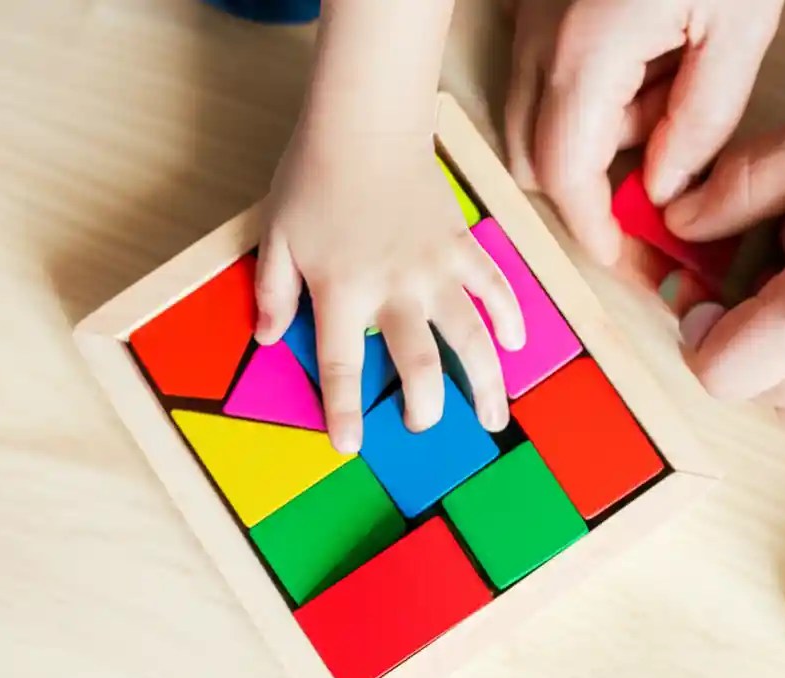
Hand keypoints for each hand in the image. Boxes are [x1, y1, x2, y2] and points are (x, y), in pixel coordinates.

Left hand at [256, 130, 524, 453]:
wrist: (364, 125)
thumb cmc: (313, 178)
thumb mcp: (275, 237)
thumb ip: (273, 293)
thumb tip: (268, 339)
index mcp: (342, 293)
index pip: (343, 367)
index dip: (344, 412)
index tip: (348, 446)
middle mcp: (394, 290)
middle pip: (418, 364)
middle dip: (424, 407)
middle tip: (423, 427)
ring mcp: (435, 269)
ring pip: (470, 336)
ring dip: (486, 381)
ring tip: (495, 417)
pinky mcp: (461, 245)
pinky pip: (494, 285)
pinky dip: (508, 315)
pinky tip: (517, 343)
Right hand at [505, 0, 782, 266]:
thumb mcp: (740, 20)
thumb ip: (704, 113)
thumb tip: (664, 189)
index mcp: (586, 52)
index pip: (565, 173)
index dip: (589, 226)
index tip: (621, 258)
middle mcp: (538, 41)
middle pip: (532, 157)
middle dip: (586, 189)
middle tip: (649, 206)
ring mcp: (529, 19)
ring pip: (538, 118)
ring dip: (594, 135)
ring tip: (671, 94)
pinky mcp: (534, 3)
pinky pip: (544, 75)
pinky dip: (587, 95)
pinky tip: (648, 61)